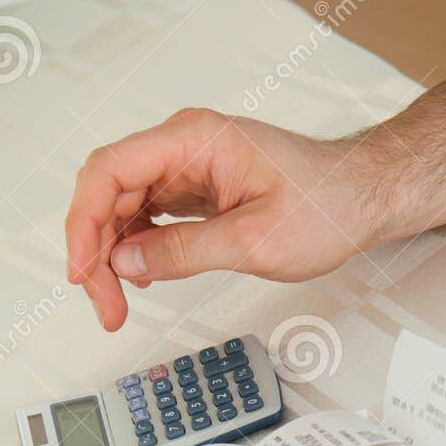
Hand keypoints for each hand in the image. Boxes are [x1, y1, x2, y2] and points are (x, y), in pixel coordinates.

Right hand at [65, 108, 383, 330]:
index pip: (109, 171)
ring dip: (113, 253)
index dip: (84, 224)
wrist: (361, 196)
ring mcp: (189, 166)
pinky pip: (149, 213)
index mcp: (194, 140)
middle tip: (106, 306)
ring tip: (118, 302)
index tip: (83, 273)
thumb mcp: (253, 242)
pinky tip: (140, 277)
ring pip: (124, 204)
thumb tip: (127, 264)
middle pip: (109, 190)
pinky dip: (137, 247)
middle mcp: (185, 145)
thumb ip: (184, 252)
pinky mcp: (197, 188)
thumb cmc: (325, 206)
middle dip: (96, 249)